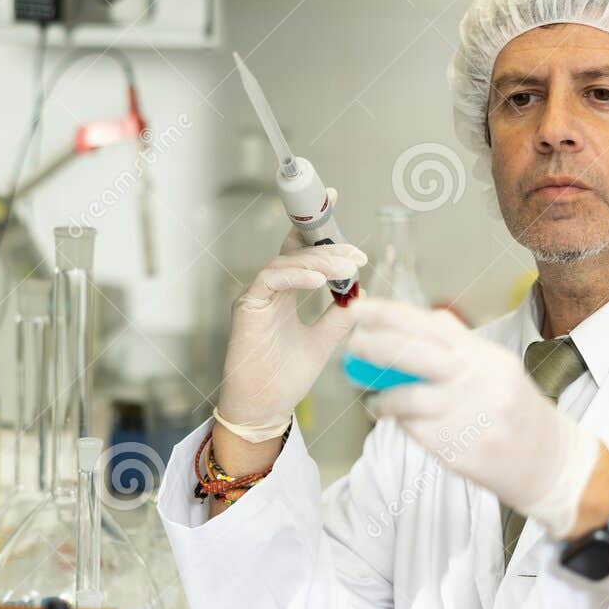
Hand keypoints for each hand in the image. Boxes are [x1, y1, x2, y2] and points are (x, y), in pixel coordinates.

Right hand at [216, 206, 365, 431]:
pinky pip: (272, 279)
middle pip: (296, 250)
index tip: (335, 200)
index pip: (302, 251)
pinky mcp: (248, 307)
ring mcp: (257, 296)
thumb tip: (360, 291)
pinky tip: (320, 279)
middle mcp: (270, 290)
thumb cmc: (285, 378)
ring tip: (346, 266)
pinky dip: (297, 275)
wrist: (264, 408)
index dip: (317, 226)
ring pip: (287, 262)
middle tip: (357, 249)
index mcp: (286, 294)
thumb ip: (339, 316)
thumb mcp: (324, 343)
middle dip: (327, 242)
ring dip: (319, 260)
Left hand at [346, 298, 608, 539]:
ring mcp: (469, 417)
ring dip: (382, 398)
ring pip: (407, 398)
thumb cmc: (514, 409)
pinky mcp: (459, 450)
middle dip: (376, 346)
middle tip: (353, 346)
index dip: (390, 314)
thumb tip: (410, 322)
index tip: (361, 308)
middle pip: (413, 354)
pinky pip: (416, 431)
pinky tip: (398, 422)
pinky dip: (401, 424)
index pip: (430, 325)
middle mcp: (478, 381)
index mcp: (484, 356)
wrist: (548, 461)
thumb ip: (457, 345)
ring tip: (374, 401)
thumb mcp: (497, 366)